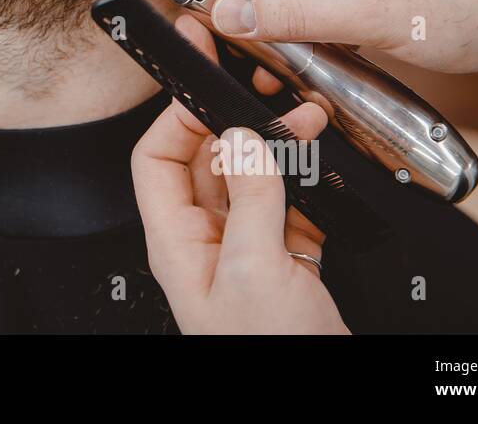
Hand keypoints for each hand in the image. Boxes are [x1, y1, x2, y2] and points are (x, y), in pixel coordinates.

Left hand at [131, 17, 348, 333]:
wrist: (323, 406)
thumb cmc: (271, 355)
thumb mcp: (255, 270)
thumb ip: (249, 199)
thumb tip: (243, 138)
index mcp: (178, 244)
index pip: (154, 161)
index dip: (175, 117)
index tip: (207, 85)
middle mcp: (206, 243)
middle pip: (205, 161)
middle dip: (235, 120)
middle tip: (261, 85)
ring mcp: (245, 251)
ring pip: (250, 177)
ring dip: (276, 144)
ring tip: (305, 119)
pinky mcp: (284, 260)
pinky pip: (285, 204)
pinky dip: (304, 178)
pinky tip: (322, 163)